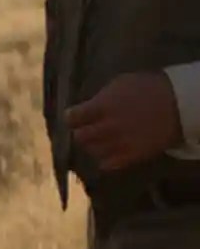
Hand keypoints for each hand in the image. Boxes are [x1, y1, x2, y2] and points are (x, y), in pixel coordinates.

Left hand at [67, 70, 183, 170]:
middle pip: (80, 137)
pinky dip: (104, 161)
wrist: (178, 106)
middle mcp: (106, 127)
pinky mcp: (132, 156)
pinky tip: (107, 155)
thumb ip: (101, 97)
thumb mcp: (118, 84)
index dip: (71, 118)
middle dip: (79, 132)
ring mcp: (119, 144)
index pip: (72, 118)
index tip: (73, 117)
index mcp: (101, 107)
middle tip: (84, 130)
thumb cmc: (148, 88)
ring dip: (92, 146)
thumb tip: (89, 106)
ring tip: (96, 142)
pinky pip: (109, 164)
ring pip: (92, 151)